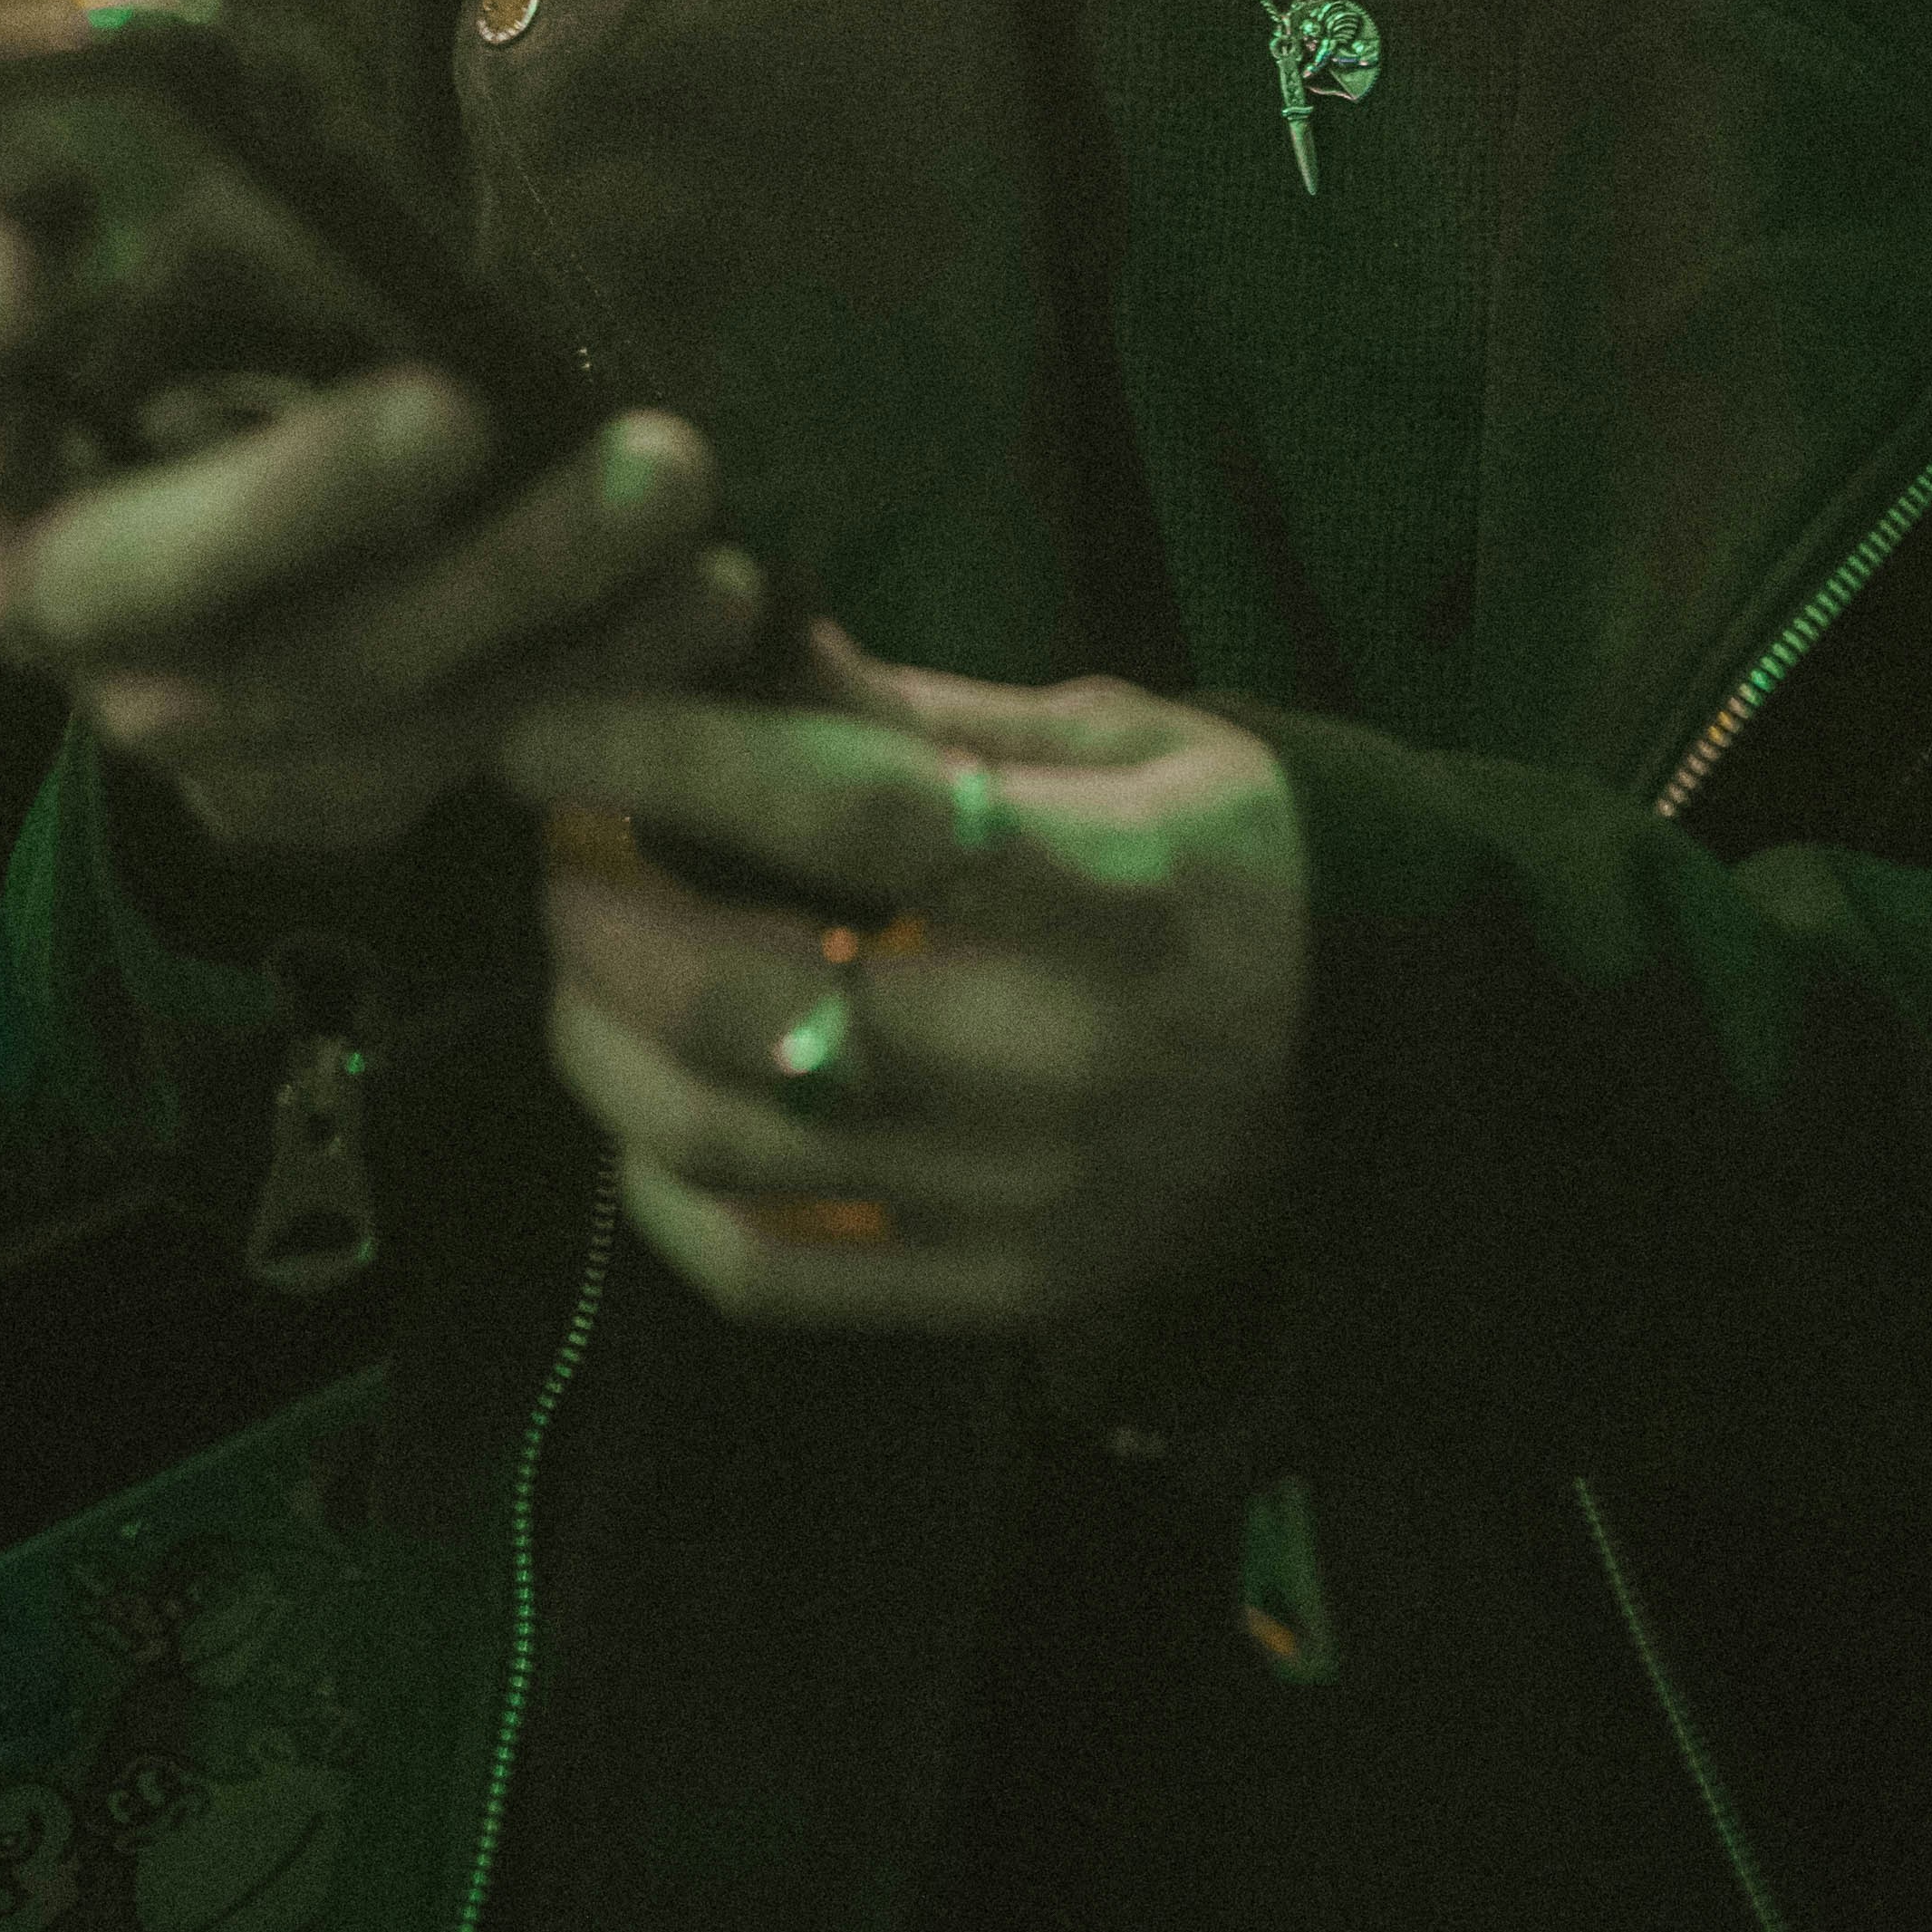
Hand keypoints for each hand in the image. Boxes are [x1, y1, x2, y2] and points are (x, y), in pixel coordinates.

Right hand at [0, 215, 769, 858]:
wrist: (335, 541)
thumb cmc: (277, 341)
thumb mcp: (238, 252)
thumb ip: (213, 176)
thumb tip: (181, 28)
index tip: (30, 243)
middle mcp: (49, 588)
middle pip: (125, 574)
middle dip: (295, 494)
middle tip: (454, 409)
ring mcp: (165, 713)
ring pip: (318, 684)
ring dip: (507, 583)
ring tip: (664, 482)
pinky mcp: (295, 796)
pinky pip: (436, 762)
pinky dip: (586, 676)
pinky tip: (703, 599)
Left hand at [492, 623, 1308, 1336]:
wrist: (1381, 1058)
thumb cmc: (1233, 858)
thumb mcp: (1117, 734)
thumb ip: (917, 709)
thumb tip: (731, 641)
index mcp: (1102, 880)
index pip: (852, 817)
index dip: (676, 759)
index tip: (549, 725)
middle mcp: (1050, 1052)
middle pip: (748, 1003)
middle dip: (598, 917)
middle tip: (563, 851)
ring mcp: (1017, 1193)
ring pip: (724, 1145)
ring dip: (600, 1045)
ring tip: (584, 967)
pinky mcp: (994, 1291)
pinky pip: (767, 1274)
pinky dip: (660, 1196)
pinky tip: (643, 1112)